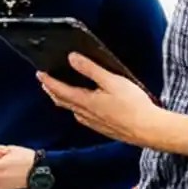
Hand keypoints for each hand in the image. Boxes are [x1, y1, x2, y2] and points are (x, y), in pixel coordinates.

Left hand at [38, 52, 158, 145]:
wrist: (148, 130)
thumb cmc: (133, 106)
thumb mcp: (112, 81)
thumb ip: (91, 69)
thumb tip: (72, 58)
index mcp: (85, 101)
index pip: (59, 90)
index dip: (48, 81)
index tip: (39, 73)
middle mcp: (85, 114)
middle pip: (62, 101)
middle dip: (51, 90)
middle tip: (45, 82)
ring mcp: (92, 122)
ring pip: (71, 109)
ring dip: (62, 99)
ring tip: (59, 92)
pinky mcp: (101, 127)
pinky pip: (82, 116)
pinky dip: (75, 107)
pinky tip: (82, 106)